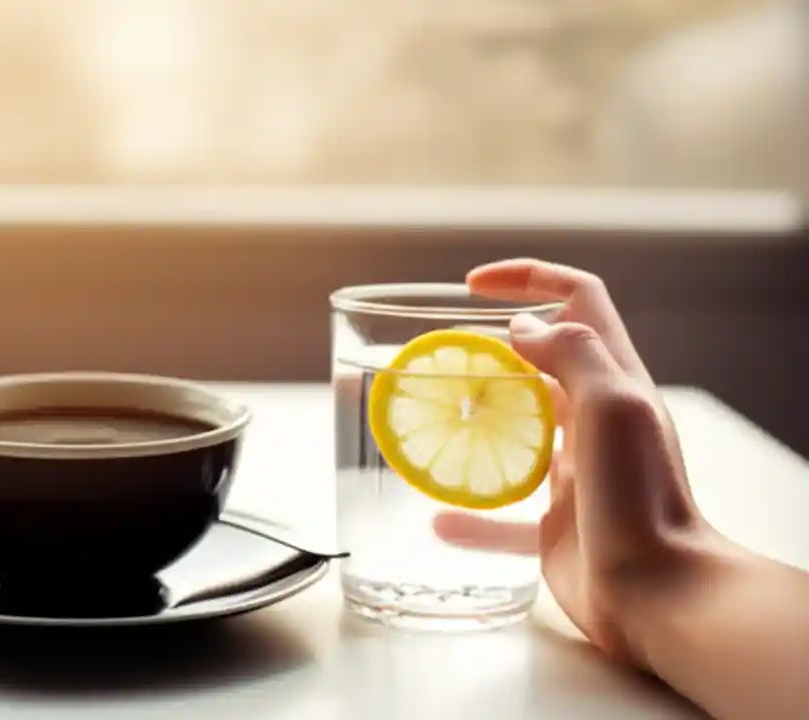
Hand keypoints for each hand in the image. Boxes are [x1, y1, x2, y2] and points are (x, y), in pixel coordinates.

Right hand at [431, 259, 712, 661]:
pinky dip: (470, 517)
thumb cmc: (640, 499)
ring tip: (427, 424)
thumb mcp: (613, 406)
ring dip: (472, 427)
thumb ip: (572, 355)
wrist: (660, 595)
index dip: (529, 278)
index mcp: (613, 381)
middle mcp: (594, 420)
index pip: (578, 299)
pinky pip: (502, 516)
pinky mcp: (555, 525)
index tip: (473, 285)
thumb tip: (522, 328)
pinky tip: (438, 520)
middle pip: (538, 364)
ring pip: (516, 434)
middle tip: (437, 359)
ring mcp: (574, 473)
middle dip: (486, 352)